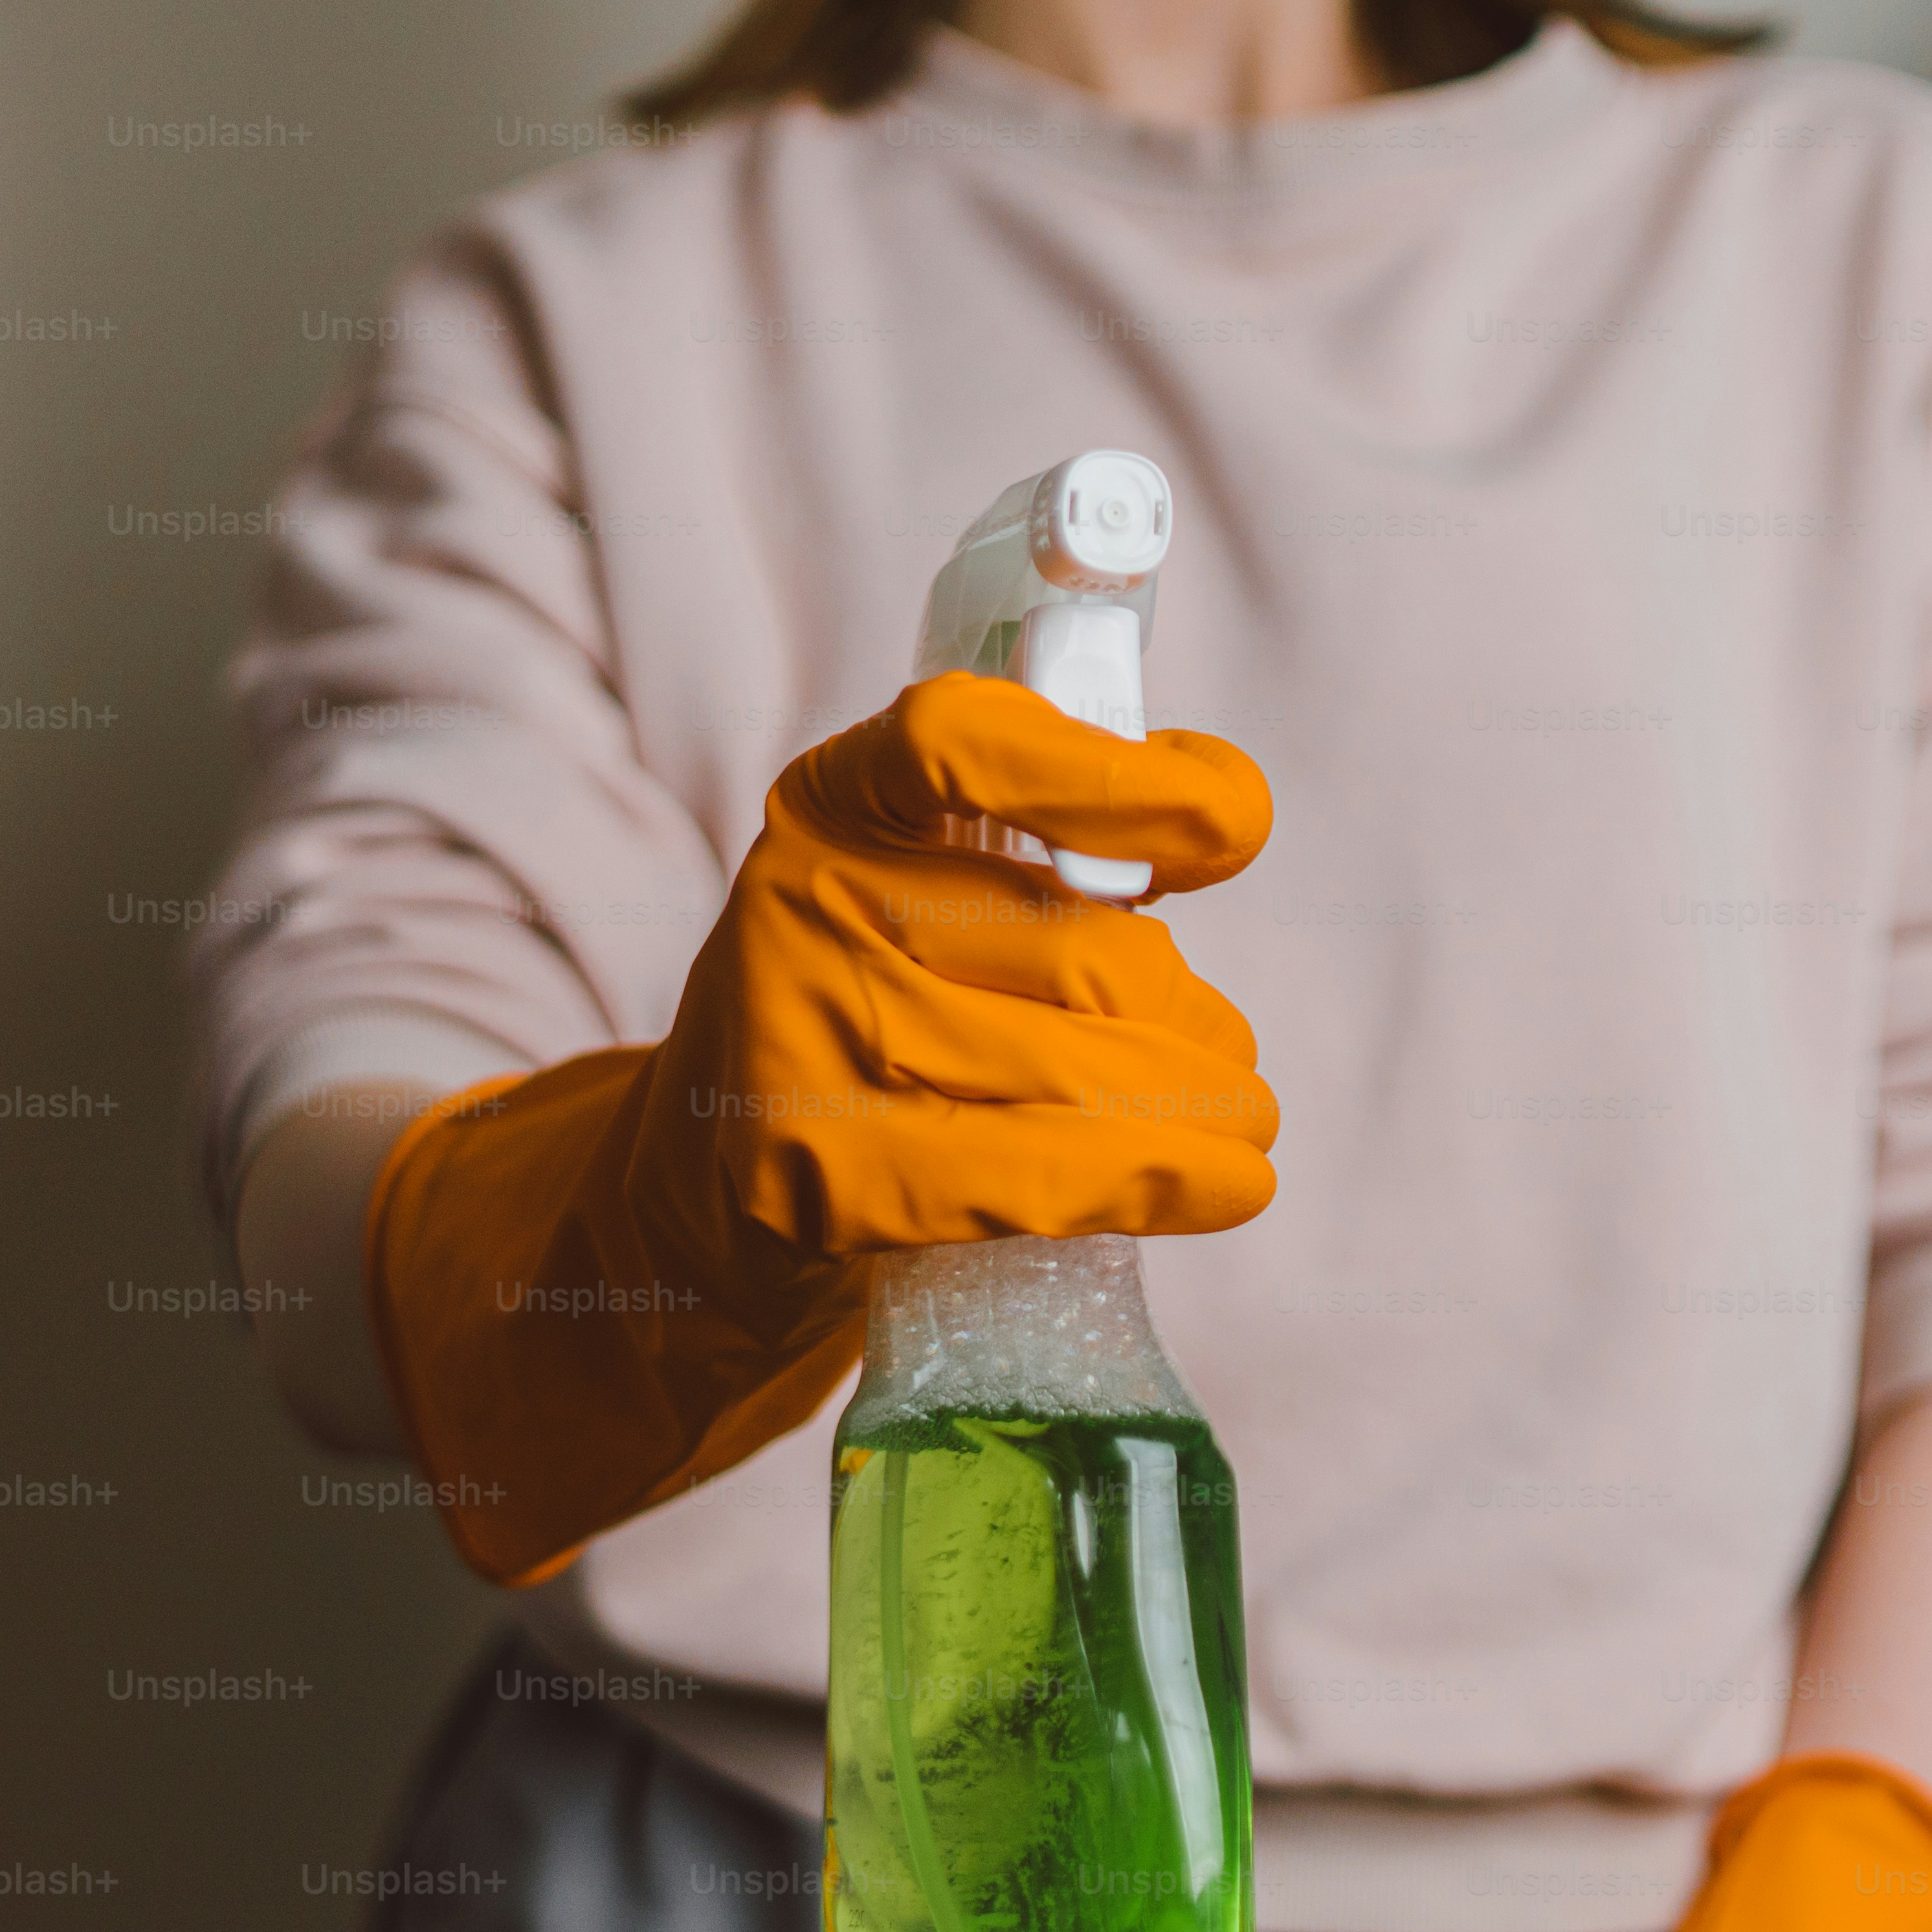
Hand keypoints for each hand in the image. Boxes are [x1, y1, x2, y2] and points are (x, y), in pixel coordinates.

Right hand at [352, 673, 1273, 1583]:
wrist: (692, 1187)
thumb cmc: (857, 1015)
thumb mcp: (905, 890)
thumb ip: (1030, 844)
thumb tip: (1216, 812)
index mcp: (830, 806)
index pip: (967, 744)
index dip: (1116, 776)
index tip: (1232, 819)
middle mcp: (802, 908)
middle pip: (1079, 948)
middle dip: (1184, 1014)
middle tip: (1224, 1053)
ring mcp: (804, 1046)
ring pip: (1082, 1069)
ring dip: (1201, 1103)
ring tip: (1239, 1121)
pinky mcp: (824, 1180)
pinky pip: (1038, 1176)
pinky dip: (1161, 1181)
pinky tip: (1225, 1186)